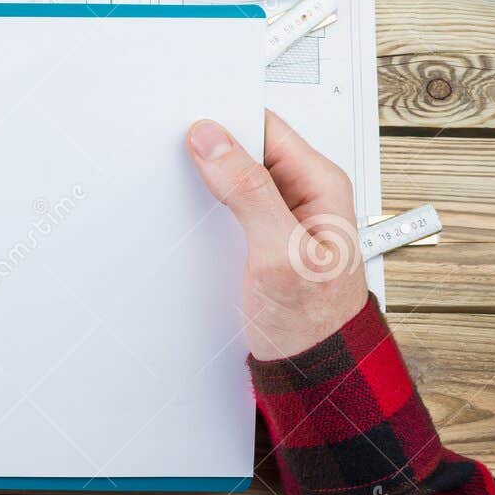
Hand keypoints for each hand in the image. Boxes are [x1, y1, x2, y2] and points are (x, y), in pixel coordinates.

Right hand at [186, 110, 367, 360]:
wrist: (312, 373)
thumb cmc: (314, 324)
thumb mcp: (279, 255)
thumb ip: (248, 193)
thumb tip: (213, 141)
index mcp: (320, 185)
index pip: (266, 127)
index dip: (225, 121)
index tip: (188, 124)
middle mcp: (303, 194)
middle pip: (246, 149)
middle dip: (210, 150)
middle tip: (174, 155)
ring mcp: (281, 216)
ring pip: (232, 178)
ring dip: (204, 181)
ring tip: (177, 188)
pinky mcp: (261, 238)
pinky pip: (227, 206)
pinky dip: (205, 207)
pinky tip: (189, 218)